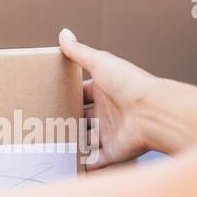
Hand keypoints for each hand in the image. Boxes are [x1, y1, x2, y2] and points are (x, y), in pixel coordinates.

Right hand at [58, 28, 159, 168]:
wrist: (154, 112)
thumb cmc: (130, 83)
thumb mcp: (101, 62)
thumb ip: (79, 52)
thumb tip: (63, 33)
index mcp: (104, 91)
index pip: (82, 93)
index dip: (67, 95)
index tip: (47, 97)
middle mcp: (107, 112)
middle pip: (82, 117)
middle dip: (66, 119)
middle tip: (42, 122)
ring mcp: (110, 133)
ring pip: (85, 139)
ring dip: (71, 142)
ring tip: (48, 144)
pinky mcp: (113, 152)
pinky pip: (95, 160)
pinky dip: (82, 164)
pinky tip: (65, 163)